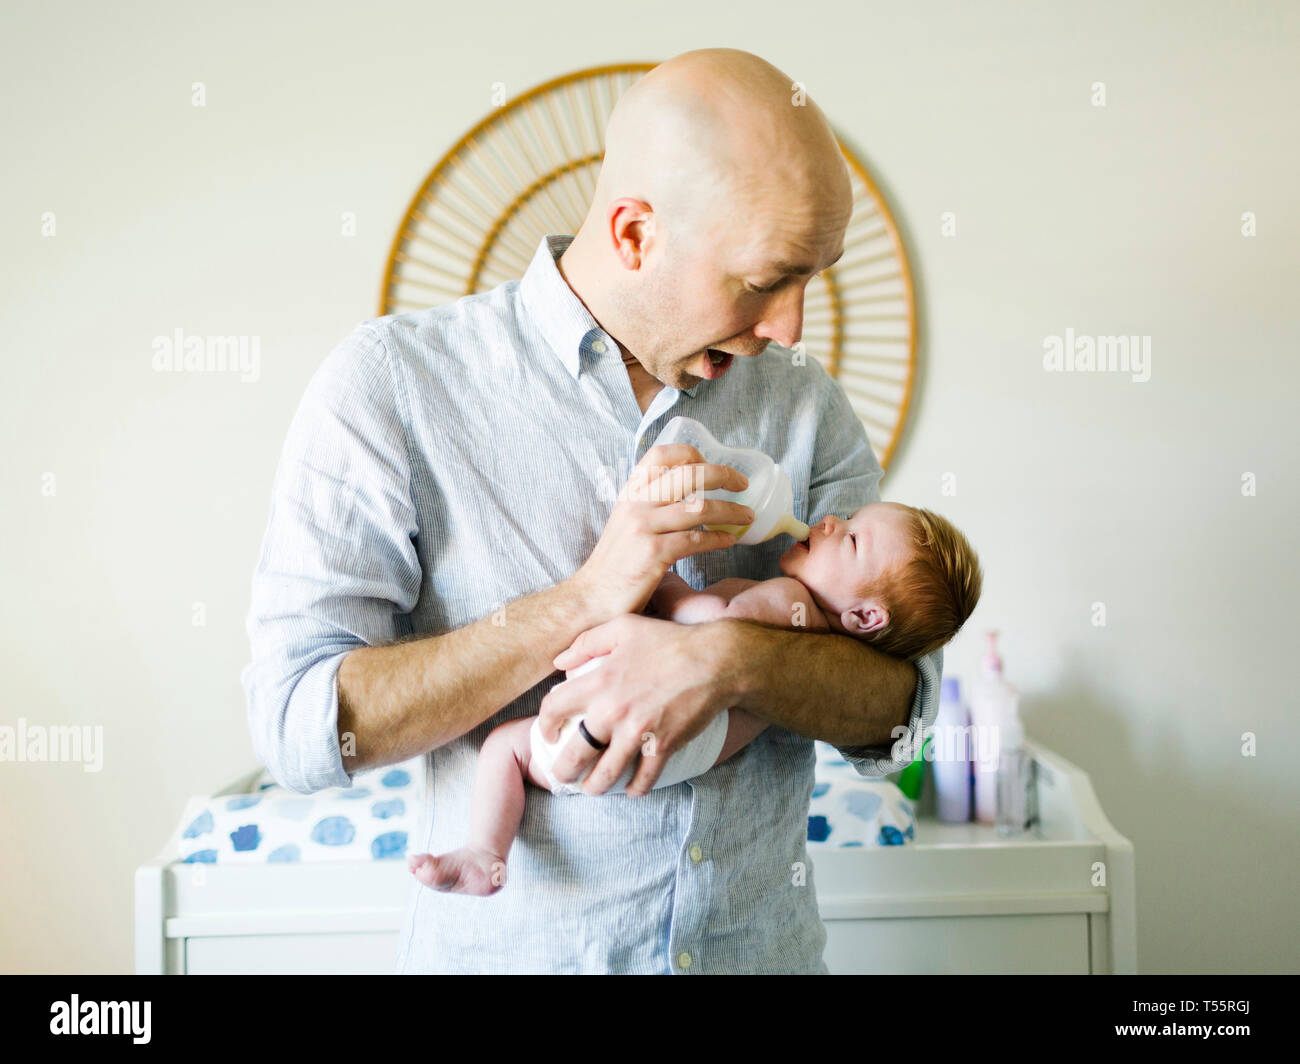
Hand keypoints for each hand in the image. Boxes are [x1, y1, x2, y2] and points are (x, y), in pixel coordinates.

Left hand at [537, 614, 739, 796]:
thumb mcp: (623, 627)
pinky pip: (644, 779)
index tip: (548, 734)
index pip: (553, 709)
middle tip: (562, 775)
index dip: (544, 725)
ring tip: (591, 788)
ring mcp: (637, 733)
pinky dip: (636, 789)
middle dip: (563, 771)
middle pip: (574, 755)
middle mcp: (612, 712)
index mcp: (598, 682)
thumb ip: (586, 642)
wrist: (715, 661)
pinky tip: (631, 789)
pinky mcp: (662, 746)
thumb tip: (559, 661)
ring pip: (605, 775)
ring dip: (594, 787)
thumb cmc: (669, 640)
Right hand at [570, 443, 752, 619]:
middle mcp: (636, 504)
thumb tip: (690, 496)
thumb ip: (651, 506)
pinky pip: (696, 539)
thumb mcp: (627, 523)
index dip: (692, 453)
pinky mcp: (653, 553)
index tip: (713, 463)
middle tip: (742, 483)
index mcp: (630, 493)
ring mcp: (644, 527)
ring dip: (731, 510)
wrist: (592, 598)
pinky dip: (718, 538)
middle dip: (723, 475)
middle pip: (689, 474)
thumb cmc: (616, 564)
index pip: (660, 455)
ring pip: (699, 508)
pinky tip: (729, 540)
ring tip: (747, 515)